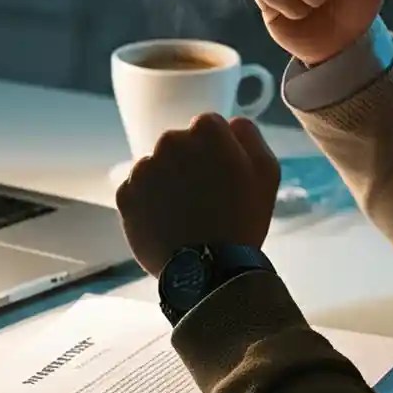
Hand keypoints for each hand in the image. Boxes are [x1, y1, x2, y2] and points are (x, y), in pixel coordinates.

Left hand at [115, 114, 281, 275]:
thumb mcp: (267, 172)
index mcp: (205, 131)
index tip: (221, 175)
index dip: (217, 150)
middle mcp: (169, 141)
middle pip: (179, 144)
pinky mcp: (125, 194)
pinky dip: (148, 203)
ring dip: (167, 182)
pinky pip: (137, 190)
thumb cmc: (243, 220)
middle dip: (189, 163)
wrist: (209, 270)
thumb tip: (230, 122)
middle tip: (204, 198)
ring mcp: (143, 169)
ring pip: (156, 167)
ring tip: (185, 213)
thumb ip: (249, 136)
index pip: (207, 127)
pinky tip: (167, 222)